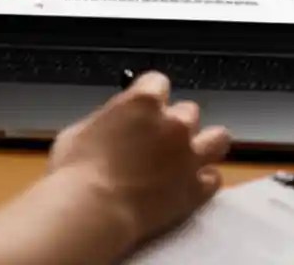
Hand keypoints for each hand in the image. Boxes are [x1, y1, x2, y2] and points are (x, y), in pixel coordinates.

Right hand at [48, 72, 231, 253]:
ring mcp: (189, 156)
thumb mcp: (80, 130)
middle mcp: (174, 124)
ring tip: (189, 156)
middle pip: (189, 111)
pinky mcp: (196, 188)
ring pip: (218, 138)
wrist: (91, 212)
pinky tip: (189, 184)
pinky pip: (214, 178)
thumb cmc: (75, 172)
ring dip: (205, 143)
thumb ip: (107, 119)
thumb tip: (113, 120)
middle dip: (174, 123)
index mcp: (144, 102)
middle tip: (158, 141)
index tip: (142, 108)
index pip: (157, 82)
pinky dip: (203, 180)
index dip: (149, 97)